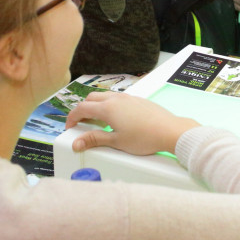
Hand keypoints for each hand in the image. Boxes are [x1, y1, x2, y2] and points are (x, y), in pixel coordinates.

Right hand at [65, 92, 199, 155]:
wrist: (170, 130)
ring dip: (96, 105)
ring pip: (105, 96)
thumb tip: (76, 143)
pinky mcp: (138, 99)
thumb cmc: (144, 138)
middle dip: (83, 109)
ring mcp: (128, 97)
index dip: (72, 118)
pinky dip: (109, 105)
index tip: (70, 128)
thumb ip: (94, 140)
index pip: (82, 108)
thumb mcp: (116, 142)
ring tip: (97, 122)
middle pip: (91, 98)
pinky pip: (117, 98)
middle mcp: (116, 98)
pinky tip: (115, 119)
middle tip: (81, 124)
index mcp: (108, 108)